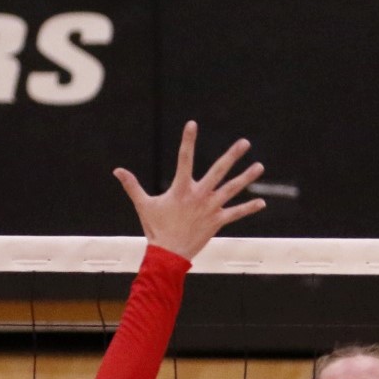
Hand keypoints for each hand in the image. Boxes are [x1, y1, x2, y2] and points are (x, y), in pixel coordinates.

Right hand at [113, 121, 265, 259]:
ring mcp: (211, 208)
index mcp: (181, 189)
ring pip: (232, 189)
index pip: (184, 158)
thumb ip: (132, 185)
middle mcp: (199, 195)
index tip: (192, 124)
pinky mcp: (217, 221)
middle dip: (232, 156)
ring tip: (259, 166)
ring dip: (247, 177)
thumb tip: (117, 170)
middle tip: (245, 143)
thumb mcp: (143, 204)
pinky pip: (236, 213)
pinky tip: (262, 202)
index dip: (188, 140)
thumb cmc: (155, 228)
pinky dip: (248, 208)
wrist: (168, 254)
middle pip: (219, 171)